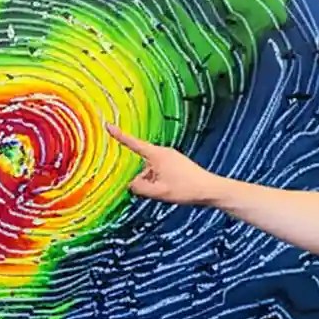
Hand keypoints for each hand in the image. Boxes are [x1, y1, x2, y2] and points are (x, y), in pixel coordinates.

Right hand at [105, 122, 227, 205]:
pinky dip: (160, 182)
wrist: (210, 189)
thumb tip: (130, 184)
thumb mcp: (159, 192)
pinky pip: (160, 172)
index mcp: (157, 155)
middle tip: (158, 192)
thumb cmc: (186, 189)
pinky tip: (172, 191)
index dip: (119, 135)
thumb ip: (140, 188)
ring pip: (151, 171)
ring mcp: (171, 158)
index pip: (133, 144)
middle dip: (143, 179)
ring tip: (170, 192)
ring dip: (153, 183)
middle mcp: (163, 153)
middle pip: (142, 165)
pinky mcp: (176, 164)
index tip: (108, 125)